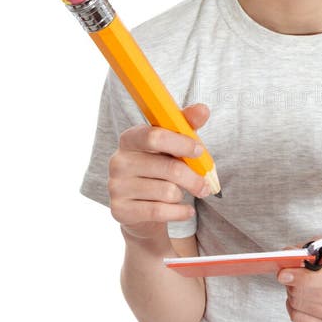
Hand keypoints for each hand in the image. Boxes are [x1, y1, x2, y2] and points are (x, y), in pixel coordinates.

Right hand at [108, 103, 210, 240]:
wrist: (141, 208)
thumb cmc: (161, 168)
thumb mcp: (174, 144)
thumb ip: (187, 125)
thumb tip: (203, 109)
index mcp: (130, 138)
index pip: (154, 136)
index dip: (181, 143)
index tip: (200, 151)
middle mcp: (118, 161)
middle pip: (168, 168)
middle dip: (193, 178)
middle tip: (206, 185)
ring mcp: (116, 187)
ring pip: (167, 192)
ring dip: (182, 195)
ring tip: (179, 194)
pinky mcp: (120, 210)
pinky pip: (160, 212)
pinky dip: (179, 212)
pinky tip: (185, 210)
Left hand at [277, 252, 321, 321]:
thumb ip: (308, 251)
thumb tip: (287, 256)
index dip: (301, 276)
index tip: (282, 273)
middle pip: (307, 294)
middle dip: (292, 282)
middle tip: (289, 273)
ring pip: (299, 305)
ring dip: (291, 292)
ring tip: (297, 284)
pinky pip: (297, 318)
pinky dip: (292, 306)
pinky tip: (299, 298)